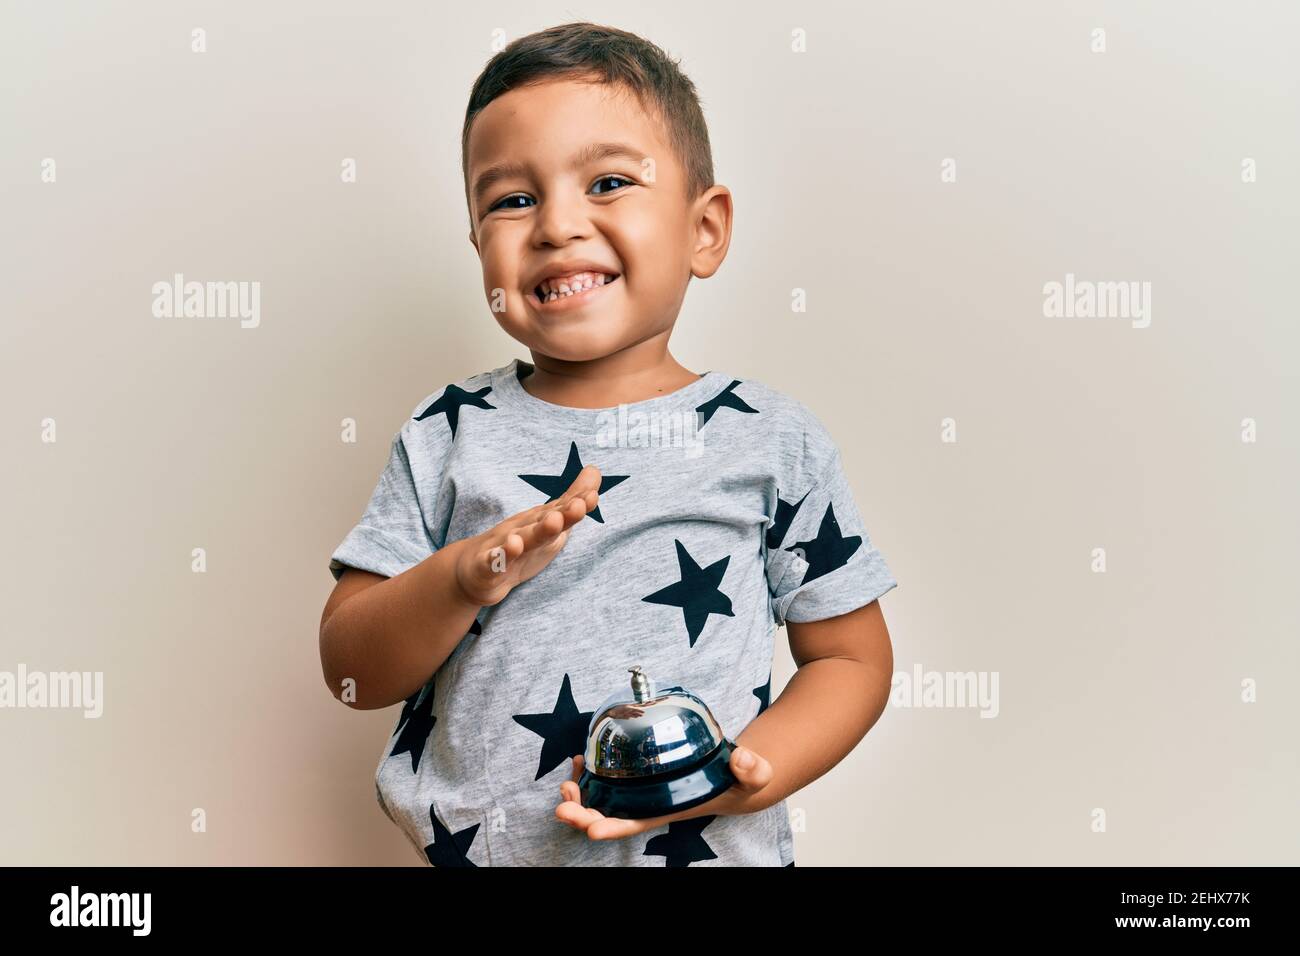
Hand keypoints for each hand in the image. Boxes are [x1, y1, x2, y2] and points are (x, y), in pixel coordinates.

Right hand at [453, 465, 600, 606]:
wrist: (474, 571)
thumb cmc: (519, 543)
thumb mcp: (550, 522)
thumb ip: (573, 499)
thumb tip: (595, 470)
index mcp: (539, 522)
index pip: (561, 511)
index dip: (578, 504)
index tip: (594, 494)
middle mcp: (522, 529)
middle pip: (545, 522)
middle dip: (563, 514)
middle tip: (580, 505)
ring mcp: (504, 546)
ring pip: (521, 539)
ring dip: (538, 531)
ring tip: (553, 522)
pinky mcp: (487, 565)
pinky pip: (494, 560)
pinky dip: (503, 554)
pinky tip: (513, 546)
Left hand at [555, 744, 773, 839]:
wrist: (734, 774)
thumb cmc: (738, 781)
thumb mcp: (752, 775)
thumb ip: (752, 770)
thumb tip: (742, 759)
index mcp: (667, 809)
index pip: (635, 823)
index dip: (612, 827)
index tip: (590, 829)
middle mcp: (648, 803)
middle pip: (606, 816)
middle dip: (580, 813)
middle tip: (563, 798)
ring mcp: (639, 789)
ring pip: (598, 800)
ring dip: (578, 794)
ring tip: (568, 778)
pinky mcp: (636, 774)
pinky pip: (603, 779)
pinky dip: (588, 772)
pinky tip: (581, 759)